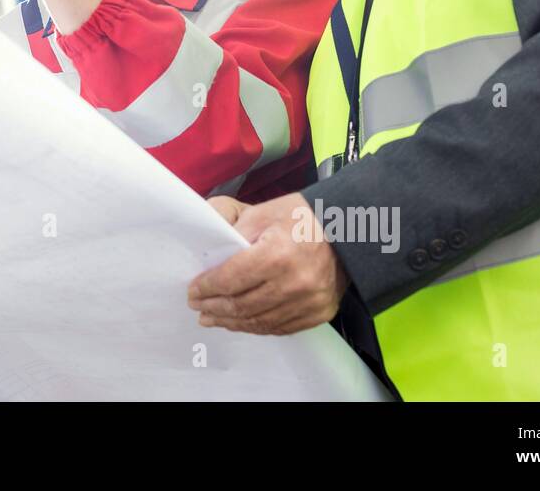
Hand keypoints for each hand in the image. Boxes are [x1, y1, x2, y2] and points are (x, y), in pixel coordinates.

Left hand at [188, 192, 348, 335]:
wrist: (346, 231)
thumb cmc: (301, 218)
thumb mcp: (262, 212)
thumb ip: (231, 230)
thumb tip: (207, 252)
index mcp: (276, 254)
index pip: (231, 279)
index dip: (207, 287)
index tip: (193, 290)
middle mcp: (294, 283)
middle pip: (241, 304)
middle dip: (213, 307)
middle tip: (197, 306)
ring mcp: (308, 302)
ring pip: (258, 321)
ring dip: (231, 321)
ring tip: (212, 318)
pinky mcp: (318, 313)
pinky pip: (279, 327)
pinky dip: (255, 326)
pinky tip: (240, 322)